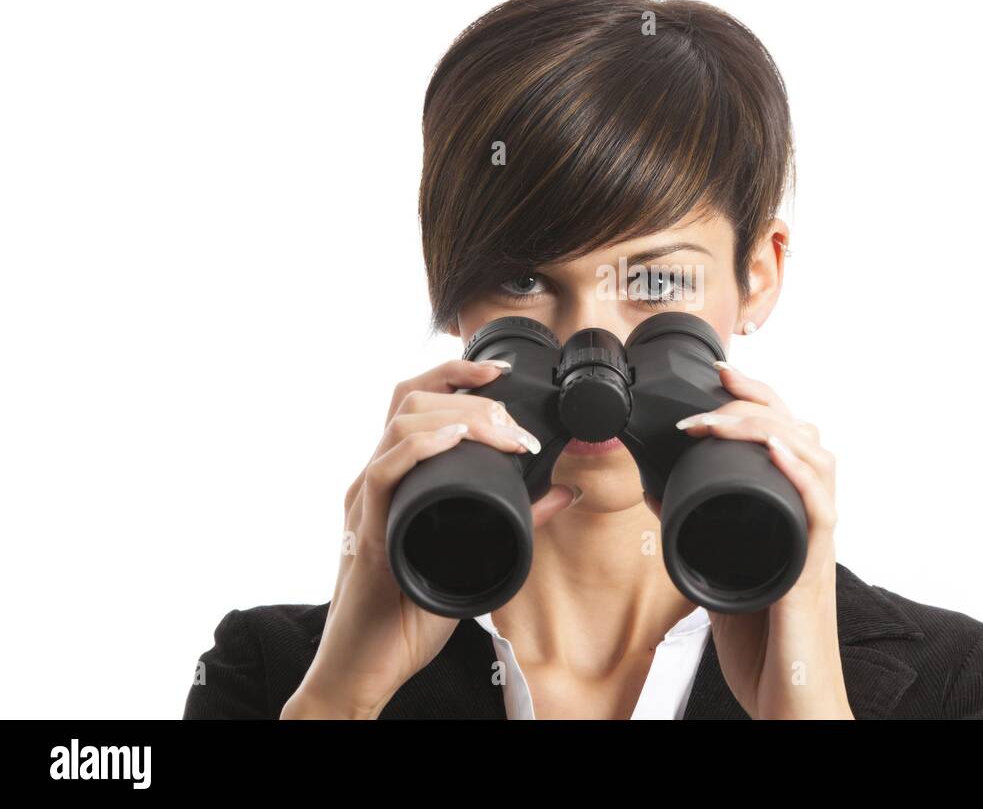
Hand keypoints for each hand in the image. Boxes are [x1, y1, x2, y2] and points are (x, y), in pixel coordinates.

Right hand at [281, 358, 578, 718]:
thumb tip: (562, 492)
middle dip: (470, 395)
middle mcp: (377, 478)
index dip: (456, 374)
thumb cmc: (408, 613)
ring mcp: (368, 500)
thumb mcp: (475, 553)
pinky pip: (384, 472)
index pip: (417, 401)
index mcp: (397, 477)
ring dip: (459, 416)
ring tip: (502, 433)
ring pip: (400, 423)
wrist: (365, 666)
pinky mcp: (367, 530)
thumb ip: (517, 520)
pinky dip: (420, 447)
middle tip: (515, 424)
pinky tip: (452, 441)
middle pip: (411, 399)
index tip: (501, 371)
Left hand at [668, 361, 853, 719]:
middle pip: (802, 435)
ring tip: (726, 416)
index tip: (722, 374)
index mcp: (788, 516)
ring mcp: (813, 544)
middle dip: (757, 400)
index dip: (756, 400)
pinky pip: (819, 511)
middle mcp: (808, 521)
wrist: (790, 703)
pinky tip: (780, 450)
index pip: (784, 438)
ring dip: (767, 428)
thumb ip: (698, 535)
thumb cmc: (765, 647)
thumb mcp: (717, 576)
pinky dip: (801, 474)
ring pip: (816, 460)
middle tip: (717, 384)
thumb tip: (659, 493)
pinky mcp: (812, 572)